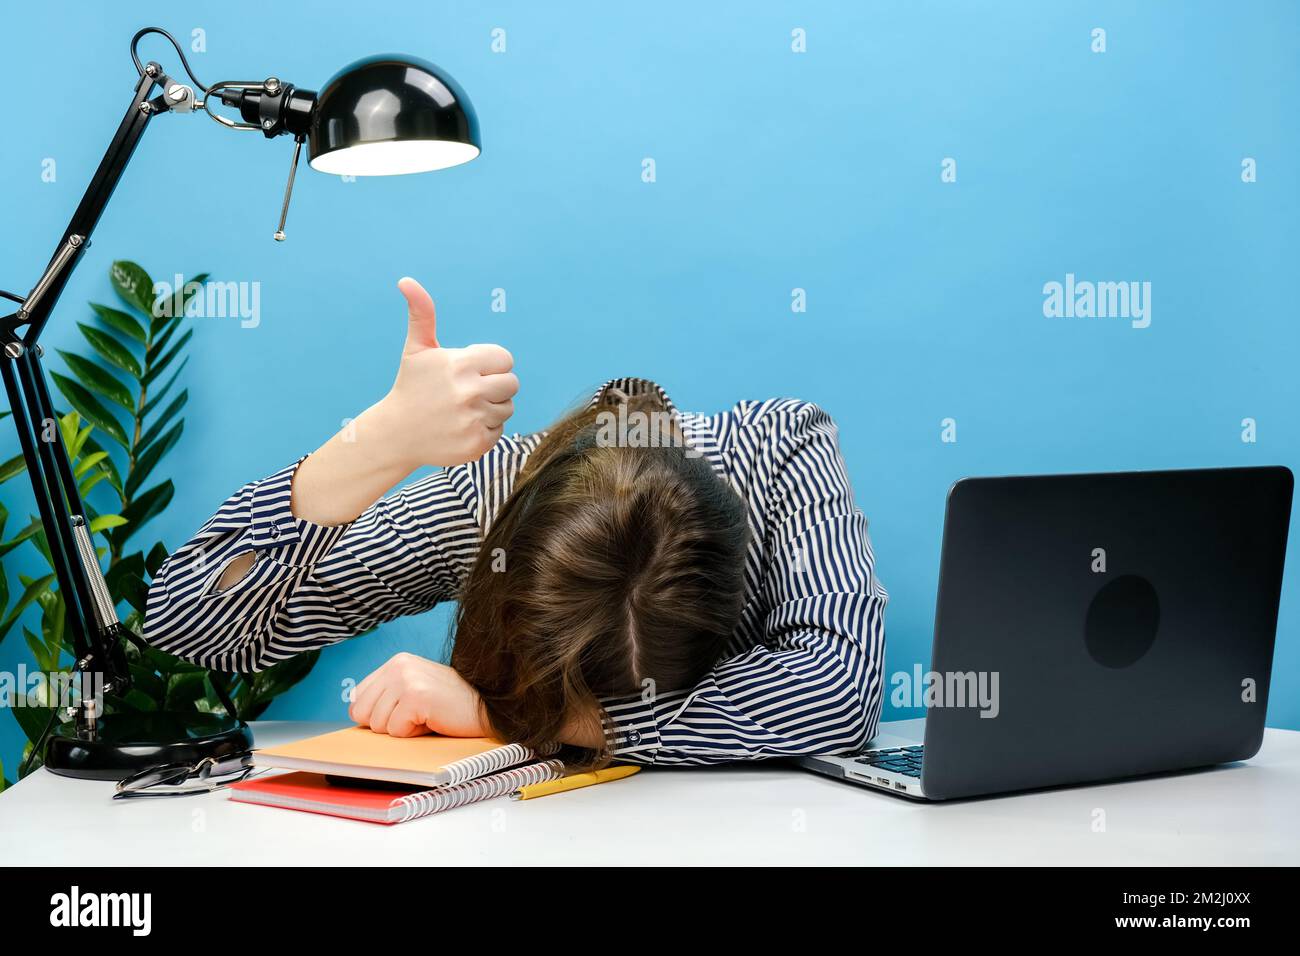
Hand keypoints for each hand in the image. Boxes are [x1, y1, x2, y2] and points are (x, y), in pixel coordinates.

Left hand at [349, 652, 489, 737]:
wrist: (487, 707)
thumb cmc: (450, 705)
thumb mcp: (413, 689)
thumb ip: (386, 695)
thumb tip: (355, 715)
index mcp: (396, 661)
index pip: (357, 699)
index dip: (376, 715)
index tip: (402, 712)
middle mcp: (398, 665)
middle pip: (361, 713)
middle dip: (386, 724)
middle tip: (416, 715)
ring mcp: (407, 679)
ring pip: (378, 725)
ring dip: (404, 729)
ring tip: (428, 715)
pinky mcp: (416, 696)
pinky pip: (396, 730)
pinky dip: (414, 733)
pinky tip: (433, 719)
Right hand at [377, 277, 517, 468]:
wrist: (396, 434)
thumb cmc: (411, 386)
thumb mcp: (416, 349)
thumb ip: (422, 314)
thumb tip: (407, 281)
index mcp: (460, 364)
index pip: (505, 360)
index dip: (491, 365)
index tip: (470, 371)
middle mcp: (469, 392)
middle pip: (512, 384)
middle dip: (494, 385)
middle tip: (468, 392)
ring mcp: (474, 419)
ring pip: (507, 408)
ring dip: (491, 408)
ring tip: (464, 409)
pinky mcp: (478, 443)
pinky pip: (500, 430)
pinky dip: (485, 429)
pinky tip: (462, 426)